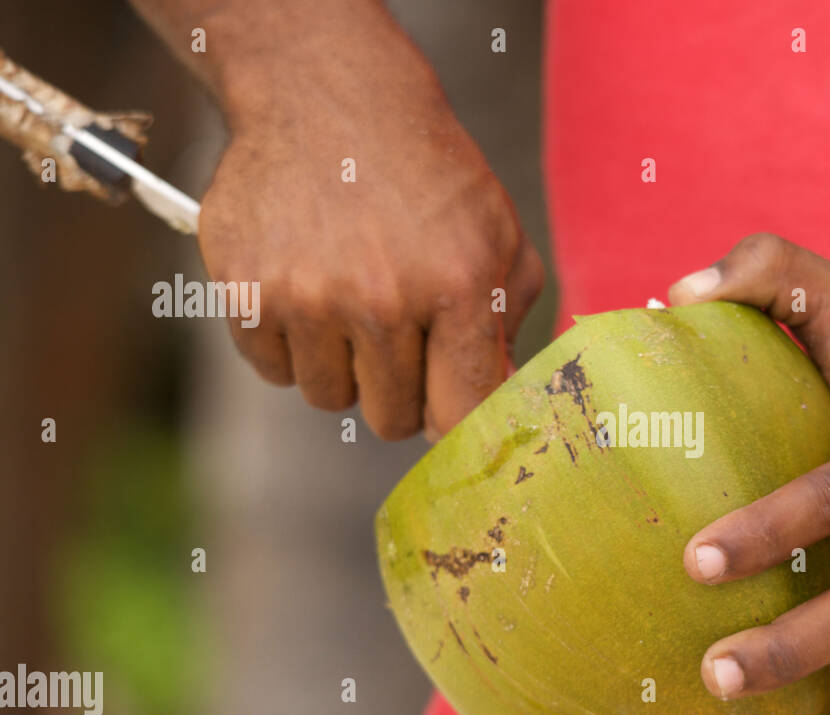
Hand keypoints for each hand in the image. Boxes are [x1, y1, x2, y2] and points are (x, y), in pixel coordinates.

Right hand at [198, 45, 542, 439]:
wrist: (326, 95)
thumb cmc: (426, 172)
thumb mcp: (497, 233)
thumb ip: (508, 324)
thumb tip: (500, 407)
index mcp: (457, 287)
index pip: (460, 415)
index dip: (460, 427)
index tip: (451, 415)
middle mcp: (380, 298)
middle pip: (392, 420)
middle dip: (401, 389)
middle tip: (398, 333)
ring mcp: (305, 297)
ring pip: (329, 398)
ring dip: (343, 367)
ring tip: (350, 301)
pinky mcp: (244, 291)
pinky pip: (274, 370)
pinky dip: (291, 345)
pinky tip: (306, 289)